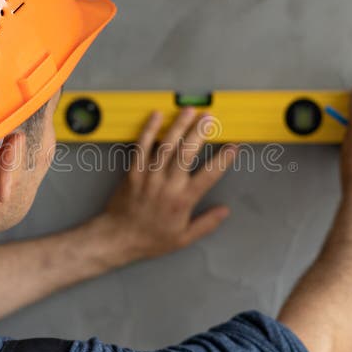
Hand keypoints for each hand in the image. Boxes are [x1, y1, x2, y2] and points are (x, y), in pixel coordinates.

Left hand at [100, 108, 237, 260]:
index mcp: (182, 201)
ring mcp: (149, 176)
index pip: (208, 176)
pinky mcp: (133, 172)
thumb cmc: (150, 239)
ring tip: (190, 111)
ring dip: (179, 126)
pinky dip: (149, 130)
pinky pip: (141, 147)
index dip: (223, 160)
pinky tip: (157, 116)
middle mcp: (167, 185)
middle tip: (210, 119)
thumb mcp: (183, 238)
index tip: (232, 147)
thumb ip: (206, 223)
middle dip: (199, 133)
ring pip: (166, 146)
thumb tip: (224, 211)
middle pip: (186, 153)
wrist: (118, 238)